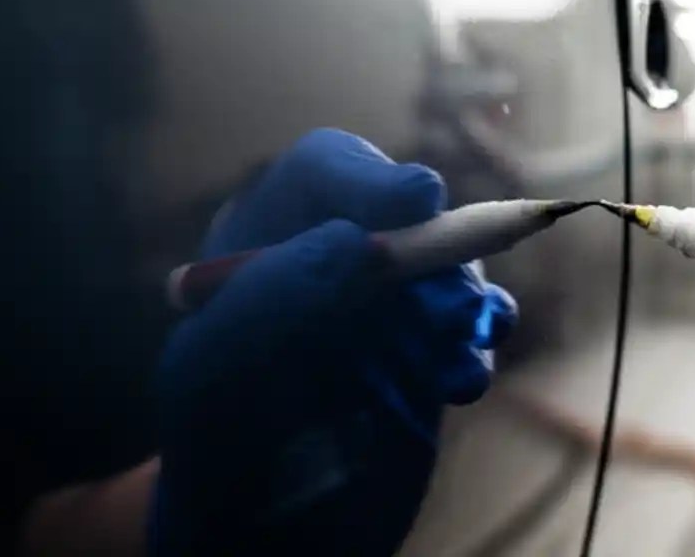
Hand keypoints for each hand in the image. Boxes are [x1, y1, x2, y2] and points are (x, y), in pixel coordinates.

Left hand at [151, 129, 516, 554]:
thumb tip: (357, 240)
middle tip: (448, 308)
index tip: (418, 201)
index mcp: (268, 245)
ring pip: (450, 271)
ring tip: (455, 367)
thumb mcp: (214, 372)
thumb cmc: (215, 446)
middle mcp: (333, 264)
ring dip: (466, 305)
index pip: (324, 174)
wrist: (259, 537)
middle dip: (438, 255)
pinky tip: (465, 377)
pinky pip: (470, 330)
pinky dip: (480, 344)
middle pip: (406, 217)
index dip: (372, 179)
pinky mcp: (426, 357)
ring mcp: (385, 310)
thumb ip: (269, 299)